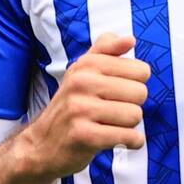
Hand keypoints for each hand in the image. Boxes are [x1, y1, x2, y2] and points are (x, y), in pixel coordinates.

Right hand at [19, 32, 150, 178]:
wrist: (42, 144)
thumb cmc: (71, 105)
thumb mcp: (83, 72)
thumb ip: (107, 50)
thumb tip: (130, 39)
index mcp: (86, 64)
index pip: (141, 71)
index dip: (135, 85)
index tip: (117, 93)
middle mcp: (82, 82)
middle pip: (140, 93)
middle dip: (132, 106)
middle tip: (112, 112)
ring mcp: (80, 109)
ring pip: (135, 115)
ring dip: (129, 125)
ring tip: (110, 125)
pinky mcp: (84, 136)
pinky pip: (128, 136)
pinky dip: (131, 142)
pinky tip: (118, 141)